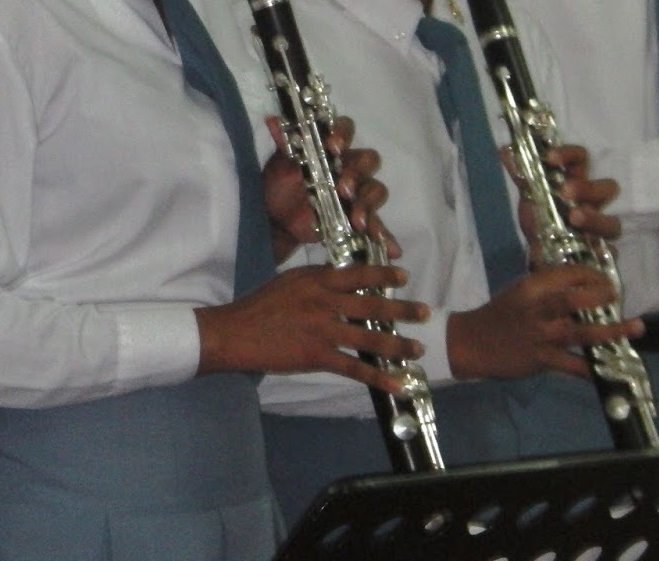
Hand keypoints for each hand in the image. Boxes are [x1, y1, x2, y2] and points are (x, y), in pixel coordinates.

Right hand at [196, 263, 427, 394]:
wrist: (233, 332)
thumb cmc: (258, 307)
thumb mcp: (287, 283)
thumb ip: (314, 282)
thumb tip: (339, 281)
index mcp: (315, 280)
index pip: (356, 274)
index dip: (383, 275)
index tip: (403, 277)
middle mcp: (323, 301)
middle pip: (371, 304)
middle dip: (402, 308)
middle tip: (425, 312)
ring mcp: (322, 329)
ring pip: (370, 337)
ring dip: (398, 345)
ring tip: (418, 349)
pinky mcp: (317, 356)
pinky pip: (355, 368)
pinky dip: (380, 377)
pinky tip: (397, 383)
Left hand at [262, 115, 399, 262]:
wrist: (275, 217)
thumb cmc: (279, 184)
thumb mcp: (279, 165)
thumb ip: (284, 144)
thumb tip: (273, 120)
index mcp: (330, 148)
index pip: (346, 129)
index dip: (343, 134)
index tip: (333, 146)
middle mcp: (348, 166)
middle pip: (367, 160)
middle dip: (357, 173)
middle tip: (343, 187)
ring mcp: (355, 192)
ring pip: (375, 189)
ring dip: (368, 203)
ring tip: (356, 220)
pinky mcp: (357, 217)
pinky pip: (377, 225)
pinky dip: (385, 235)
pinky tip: (391, 249)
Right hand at [448, 267, 640, 379]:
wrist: (474, 343)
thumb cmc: (502, 313)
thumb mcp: (521, 291)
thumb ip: (548, 284)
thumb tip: (582, 275)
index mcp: (530, 287)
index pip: (565, 274)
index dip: (590, 273)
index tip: (607, 276)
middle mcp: (537, 310)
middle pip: (572, 300)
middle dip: (600, 296)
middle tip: (617, 295)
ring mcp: (541, 336)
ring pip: (580, 333)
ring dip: (611, 330)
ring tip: (637, 326)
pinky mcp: (542, 360)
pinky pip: (574, 365)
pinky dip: (594, 368)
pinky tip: (614, 370)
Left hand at [512, 144, 621, 248]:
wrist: (541, 253)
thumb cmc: (540, 218)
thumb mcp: (530, 196)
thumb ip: (522, 176)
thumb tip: (506, 150)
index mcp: (576, 182)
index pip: (581, 160)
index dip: (570, 154)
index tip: (550, 158)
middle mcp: (593, 203)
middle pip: (609, 187)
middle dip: (588, 188)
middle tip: (566, 191)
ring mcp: (600, 229)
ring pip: (613, 222)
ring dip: (594, 219)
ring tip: (574, 218)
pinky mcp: (603, 252)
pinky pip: (610, 252)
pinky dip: (601, 250)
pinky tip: (588, 248)